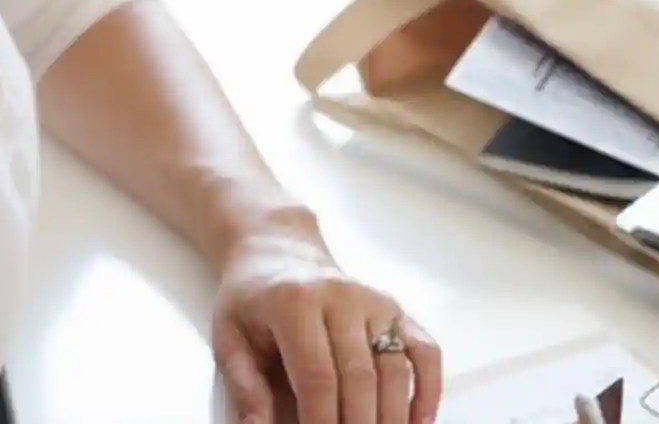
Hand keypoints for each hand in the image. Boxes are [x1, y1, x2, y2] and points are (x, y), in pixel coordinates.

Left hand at [211, 220, 441, 423]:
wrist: (279, 252)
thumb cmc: (252, 299)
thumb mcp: (229, 337)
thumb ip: (244, 387)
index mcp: (295, 303)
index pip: (316, 375)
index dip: (321, 420)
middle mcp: (343, 298)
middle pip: (360, 376)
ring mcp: (375, 302)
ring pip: (395, 368)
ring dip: (393, 417)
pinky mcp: (396, 310)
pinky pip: (424, 351)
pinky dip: (428, 389)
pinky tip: (420, 422)